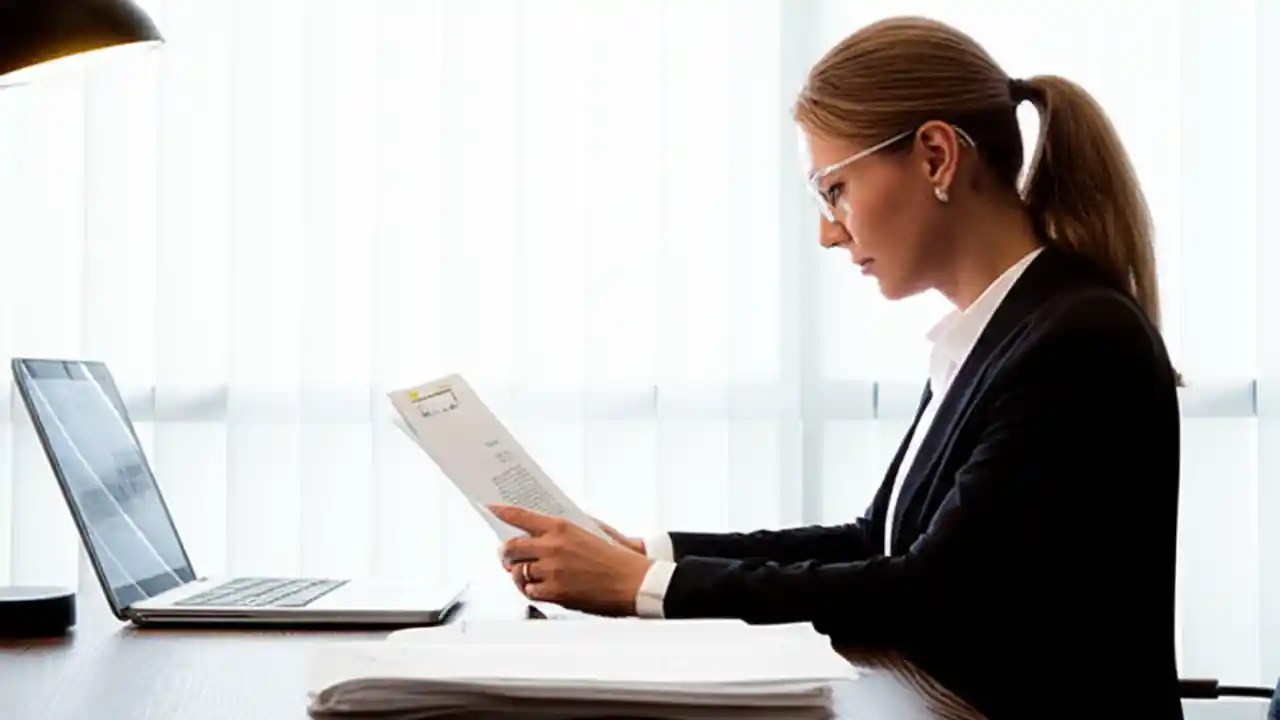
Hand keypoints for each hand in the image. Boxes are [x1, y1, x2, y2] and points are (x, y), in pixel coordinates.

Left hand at [490, 505, 652, 616]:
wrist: (634, 582)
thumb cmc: (616, 557)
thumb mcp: (591, 531)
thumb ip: (564, 531)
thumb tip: (544, 530)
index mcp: (560, 527)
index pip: (520, 516)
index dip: (500, 512)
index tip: (488, 507)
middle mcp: (551, 547)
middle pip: (510, 548)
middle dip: (505, 553)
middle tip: (506, 556)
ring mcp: (551, 571)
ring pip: (517, 572)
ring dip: (517, 574)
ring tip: (522, 574)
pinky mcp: (555, 592)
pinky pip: (529, 591)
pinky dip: (530, 590)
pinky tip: (536, 587)